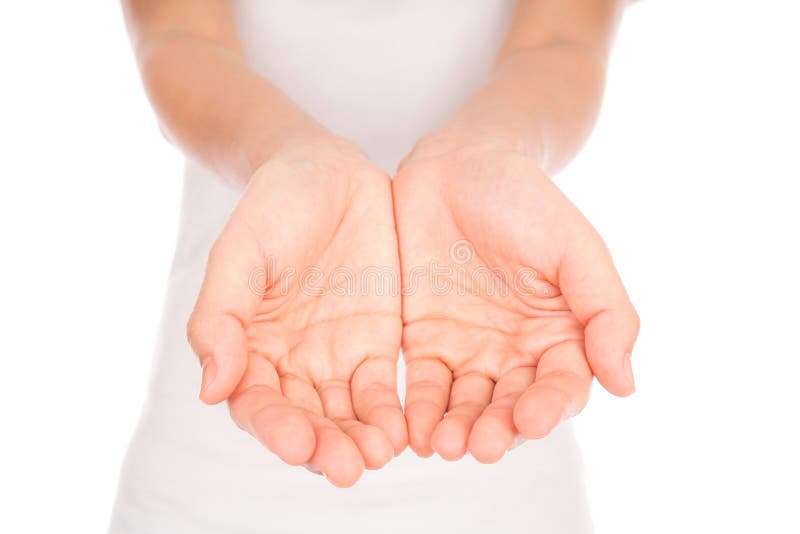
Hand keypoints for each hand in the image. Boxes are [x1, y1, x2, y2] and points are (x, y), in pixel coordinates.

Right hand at [187, 138, 405, 486]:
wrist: (326, 172)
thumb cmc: (272, 207)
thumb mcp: (239, 251)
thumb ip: (220, 315)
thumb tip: (211, 389)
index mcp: (247, 346)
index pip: (256, 402)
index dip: (275, 427)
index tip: (297, 445)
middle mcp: (289, 363)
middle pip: (304, 419)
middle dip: (325, 446)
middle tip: (349, 468)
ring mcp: (334, 357)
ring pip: (344, 414)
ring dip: (359, 439)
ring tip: (379, 455)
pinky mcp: (376, 345)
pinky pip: (382, 390)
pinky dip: (390, 414)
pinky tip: (404, 432)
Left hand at [392, 134, 638, 462]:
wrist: (456, 165)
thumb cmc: (524, 200)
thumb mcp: (575, 246)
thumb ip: (605, 311)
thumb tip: (625, 383)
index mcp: (560, 332)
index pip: (563, 385)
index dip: (550, 406)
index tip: (531, 420)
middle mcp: (516, 350)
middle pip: (512, 406)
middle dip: (499, 430)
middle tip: (482, 446)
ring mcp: (469, 349)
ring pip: (467, 405)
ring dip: (459, 430)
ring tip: (445, 446)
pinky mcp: (424, 341)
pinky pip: (424, 385)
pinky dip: (422, 411)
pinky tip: (416, 431)